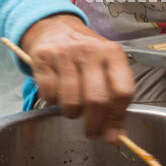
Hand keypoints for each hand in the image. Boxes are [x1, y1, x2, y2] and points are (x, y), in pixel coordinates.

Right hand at [20, 14, 135, 140]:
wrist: (56, 27)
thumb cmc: (86, 55)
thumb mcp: (107, 69)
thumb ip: (114, 102)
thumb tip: (115, 138)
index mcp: (113, 53)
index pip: (122, 91)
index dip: (118, 116)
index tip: (113, 131)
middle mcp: (90, 51)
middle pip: (96, 100)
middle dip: (94, 124)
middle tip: (92, 131)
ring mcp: (65, 54)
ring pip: (71, 102)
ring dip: (72, 114)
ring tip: (74, 109)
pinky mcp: (43, 59)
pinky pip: (49, 95)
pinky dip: (53, 102)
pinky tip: (58, 94)